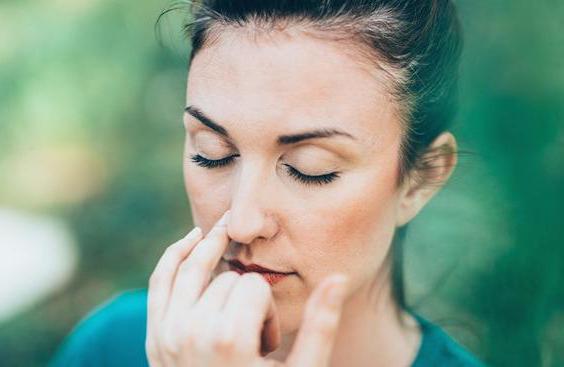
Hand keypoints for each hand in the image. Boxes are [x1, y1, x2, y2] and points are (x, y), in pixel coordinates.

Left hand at [145, 209, 348, 366]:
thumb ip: (320, 327)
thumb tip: (337, 277)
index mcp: (229, 340)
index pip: (255, 287)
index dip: (269, 310)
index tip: (268, 345)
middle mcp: (191, 332)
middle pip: (228, 278)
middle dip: (245, 299)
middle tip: (251, 337)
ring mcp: (167, 334)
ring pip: (192, 266)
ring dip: (213, 253)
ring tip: (228, 238)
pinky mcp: (154, 337)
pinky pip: (159, 280)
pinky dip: (174, 254)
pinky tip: (193, 238)